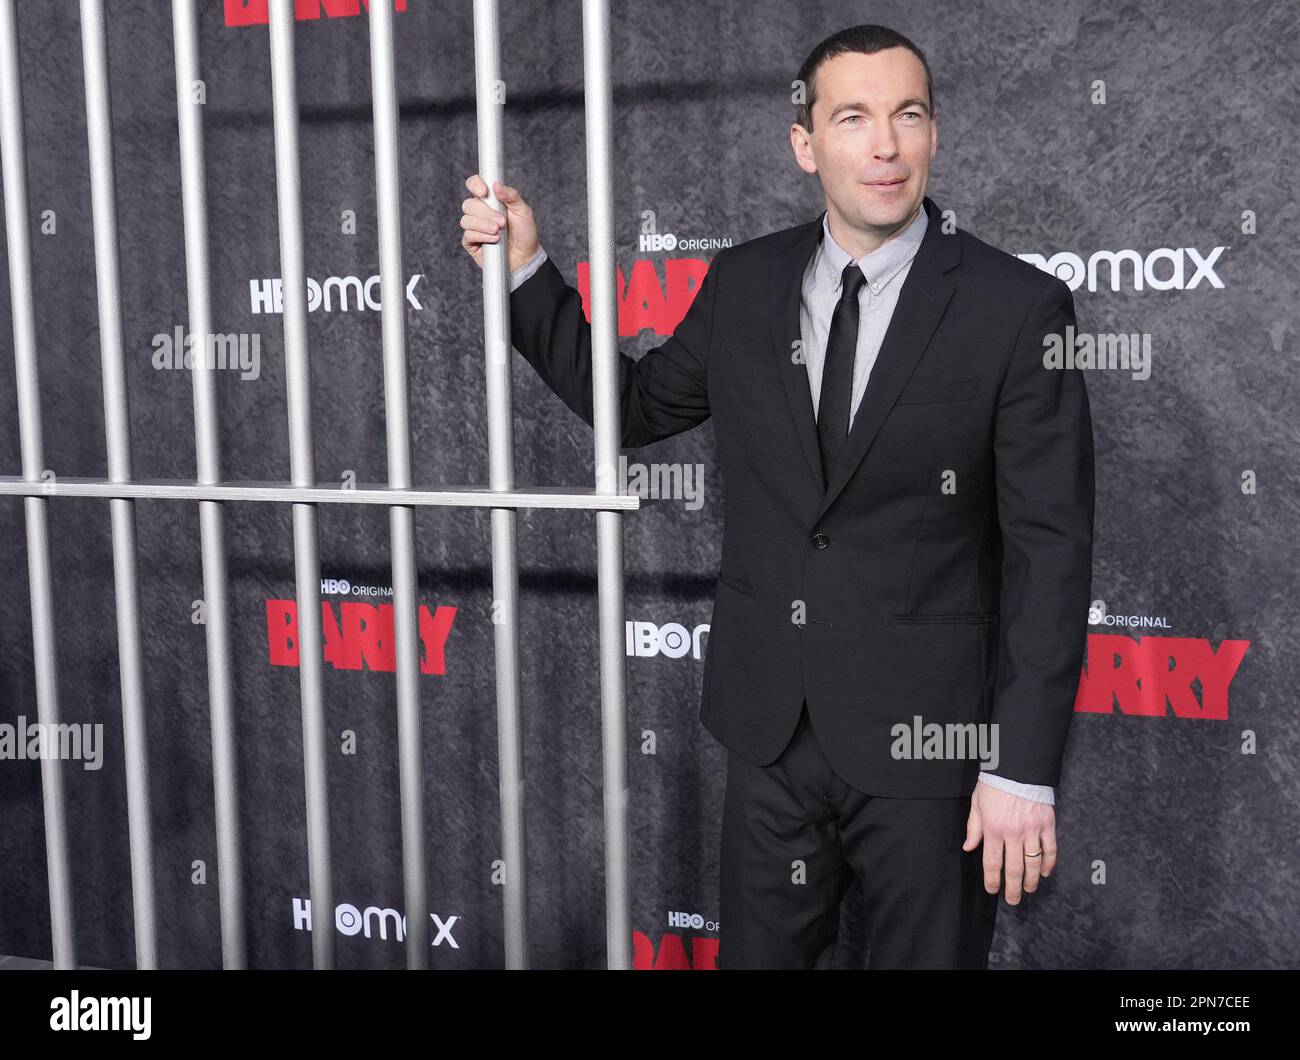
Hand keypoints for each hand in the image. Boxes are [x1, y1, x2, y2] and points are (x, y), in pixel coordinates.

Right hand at [459, 173, 539, 272]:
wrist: (526, 257)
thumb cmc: (525, 233)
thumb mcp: (523, 211)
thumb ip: (511, 195)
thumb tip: (496, 185)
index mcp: (490, 200)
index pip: (474, 185)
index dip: (475, 185)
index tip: (484, 192)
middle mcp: (479, 212)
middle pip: (468, 204)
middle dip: (486, 213)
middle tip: (502, 222)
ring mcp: (474, 227)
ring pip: (466, 220)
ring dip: (483, 225)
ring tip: (498, 232)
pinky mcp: (471, 242)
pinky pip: (468, 235)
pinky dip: (481, 236)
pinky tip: (494, 240)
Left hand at [963, 781, 1056, 904]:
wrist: (1016, 767)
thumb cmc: (994, 784)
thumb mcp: (977, 804)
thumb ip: (973, 827)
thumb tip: (968, 847)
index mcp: (993, 829)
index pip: (992, 862)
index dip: (992, 879)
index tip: (993, 890)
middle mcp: (1013, 833)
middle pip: (1014, 868)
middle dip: (1012, 888)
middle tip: (1012, 900)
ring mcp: (1032, 830)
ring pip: (1033, 863)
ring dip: (1031, 880)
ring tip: (1028, 890)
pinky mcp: (1047, 825)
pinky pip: (1050, 849)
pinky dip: (1048, 863)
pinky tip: (1044, 872)